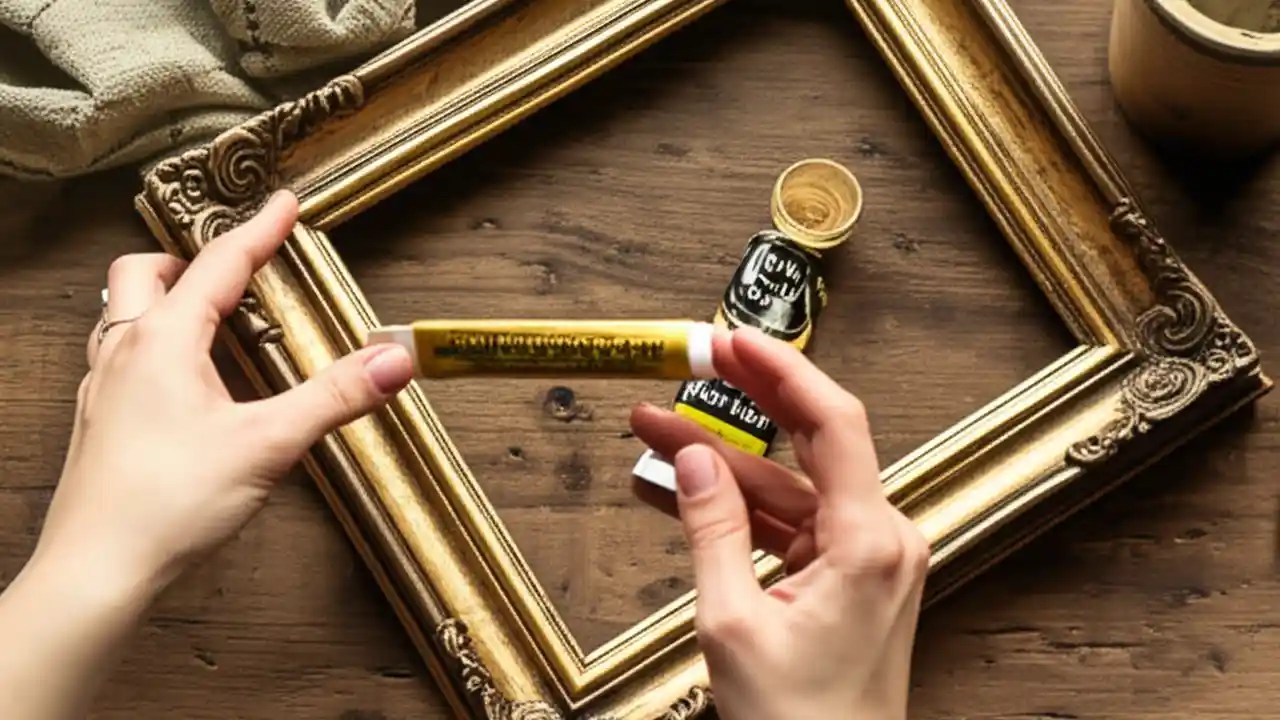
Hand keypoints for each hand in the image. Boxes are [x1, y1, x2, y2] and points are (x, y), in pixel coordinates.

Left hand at [38, 189, 414, 596]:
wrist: (96, 572)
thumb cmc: (168, 505)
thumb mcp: (269, 444)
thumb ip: (334, 397)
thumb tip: (392, 360)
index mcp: (163, 340)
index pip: (219, 264)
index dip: (259, 230)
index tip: (284, 203)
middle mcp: (123, 352)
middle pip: (144, 273)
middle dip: (190, 259)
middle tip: (237, 267)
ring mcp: (102, 389)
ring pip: (122, 314)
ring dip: (165, 299)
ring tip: (212, 318)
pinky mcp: (98, 424)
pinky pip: (119, 358)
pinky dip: (153, 345)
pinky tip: (184, 384)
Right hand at [630, 327, 928, 719]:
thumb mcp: (732, 624)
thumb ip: (713, 531)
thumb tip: (694, 461)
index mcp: (870, 543)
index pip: (832, 423)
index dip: (781, 372)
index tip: (735, 341)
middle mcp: (882, 541)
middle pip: (810, 445)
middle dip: (745, 404)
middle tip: (693, 363)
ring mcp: (868, 561)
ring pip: (789, 489)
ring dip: (725, 466)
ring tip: (653, 435)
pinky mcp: (849, 581)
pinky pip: (790, 527)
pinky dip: (740, 512)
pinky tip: (682, 493)